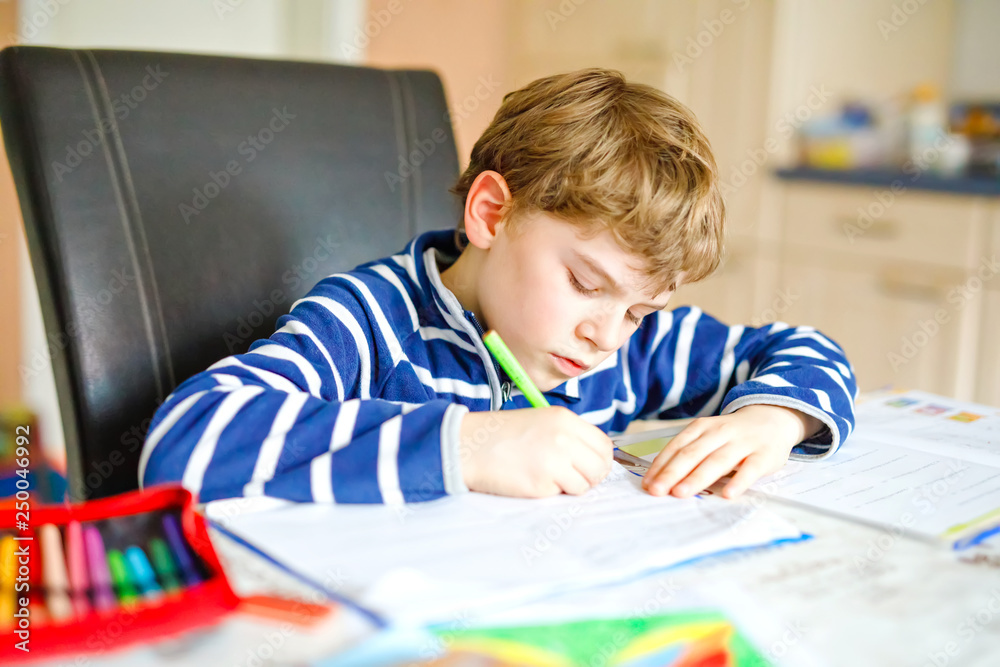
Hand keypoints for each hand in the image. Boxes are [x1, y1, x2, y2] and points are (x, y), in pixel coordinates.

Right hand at [459, 407, 613, 497]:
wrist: (470, 446)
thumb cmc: (501, 435)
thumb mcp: (540, 421)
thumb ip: (568, 434)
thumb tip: (593, 456)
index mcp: (564, 419)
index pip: (604, 443)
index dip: (600, 459)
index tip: (589, 465)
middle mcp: (564, 437)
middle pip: (601, 466)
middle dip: (591, 476)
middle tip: (572, 477)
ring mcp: (555, 460)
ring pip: (586, 483)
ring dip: (573, 485)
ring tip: (549, 477)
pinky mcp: (543, 482)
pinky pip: (564, 493)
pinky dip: (554, 491)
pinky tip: (535, 480)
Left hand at [642, 405, 822, 499]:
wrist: (772, 418)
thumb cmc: (732, 434)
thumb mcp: (708, 435)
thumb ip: (689, 452)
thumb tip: (660, 478)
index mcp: (701, 427)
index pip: (677, 446)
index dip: (661, 465)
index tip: (648, 483)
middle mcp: (719, 432)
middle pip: (692, 454)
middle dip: (672, 473)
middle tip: (657, 491)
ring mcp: (742, 443)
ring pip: (717, 461)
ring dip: (697, 478)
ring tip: (681, 493)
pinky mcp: (764, 456)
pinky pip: (750, 470)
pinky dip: (738, 482)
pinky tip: (727, 494)